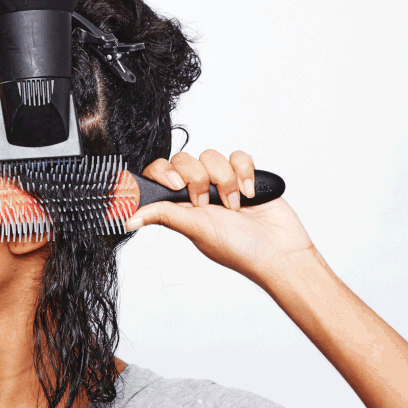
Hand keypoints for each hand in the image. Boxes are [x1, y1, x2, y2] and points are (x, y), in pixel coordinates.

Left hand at [126, 150, 314, 285]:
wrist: (280, 251)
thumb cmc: (238, 249)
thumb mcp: (196, 230)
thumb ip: (164, 215)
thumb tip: (128, 219)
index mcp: (180, 205)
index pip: (159, 174)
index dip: (162, 173)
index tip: (173, 185)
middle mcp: (198, 191)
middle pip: (183, 160)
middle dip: (197, 178)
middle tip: (207, 203)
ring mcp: (222, 182)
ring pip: (211, 155)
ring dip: (224, 180)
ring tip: (234, 205)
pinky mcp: (245, 176)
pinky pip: (238, 156)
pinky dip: (244, 173)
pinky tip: (250, 194)